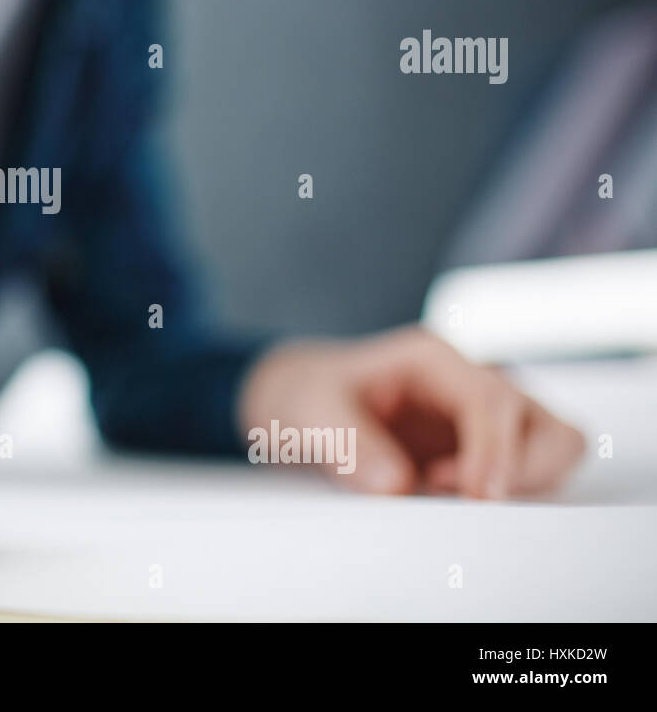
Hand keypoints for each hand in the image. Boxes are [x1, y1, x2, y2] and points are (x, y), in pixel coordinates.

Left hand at [237, 325, 584, 497]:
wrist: (300, 399)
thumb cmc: (308, 395)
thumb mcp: (310, 412)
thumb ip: (349, 444)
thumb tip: (397, 486)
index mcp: (433, 359)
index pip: (491, 399)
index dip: (493, 450)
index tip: (477, 494)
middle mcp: (470, 382)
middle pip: (546, 424)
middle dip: (517, 469)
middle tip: (449, 490)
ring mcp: (483, 416)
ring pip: (554, 447)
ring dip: (522, 481)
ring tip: (445, 489)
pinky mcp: (482, 448)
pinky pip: (530, 472)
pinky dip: (508, 490)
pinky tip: (445, 493)